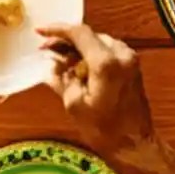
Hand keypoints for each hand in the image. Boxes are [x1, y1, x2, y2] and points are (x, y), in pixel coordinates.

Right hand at [40, 24, 155, 156]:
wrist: (134, 143)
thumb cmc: (104, 129)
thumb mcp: (74, 104)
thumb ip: (61, 77)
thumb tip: (53, 63)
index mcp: (106, 63)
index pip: (79, 33)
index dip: (57, 30)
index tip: (39, 31)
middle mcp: (121, 54)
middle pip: (89, 36)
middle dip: (66, 41)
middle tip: (46, 51)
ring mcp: (130, 58)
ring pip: (98, 42)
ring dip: (79, 48)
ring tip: (60, 62)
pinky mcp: (132, 65)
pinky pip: (107, 51)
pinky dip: (92, 54)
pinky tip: (78, 67)